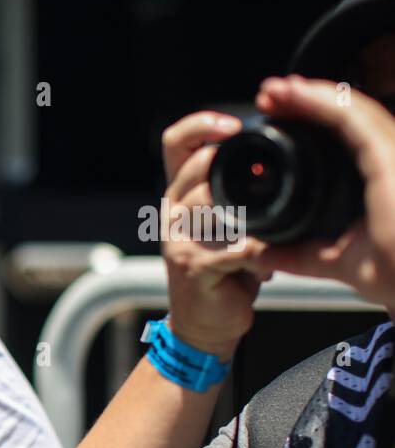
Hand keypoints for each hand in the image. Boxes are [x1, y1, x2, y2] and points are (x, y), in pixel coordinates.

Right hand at [159, 111, 272, 358]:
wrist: (203, 323)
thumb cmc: (223, 271)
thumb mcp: (225, 221)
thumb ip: (235, 190)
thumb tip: (275, 157)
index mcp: (179, 193)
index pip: (176, 142)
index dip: (202, 124)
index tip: (234, 125)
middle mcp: (172, 210)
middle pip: (199, 168)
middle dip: (236, 174)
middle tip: (267, 190)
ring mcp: (177, 238)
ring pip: (215, 204)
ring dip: (250, 218)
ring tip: (263, 237)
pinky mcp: (192, 265)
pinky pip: (232, 247)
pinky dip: (255, 253)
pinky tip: (261, 262)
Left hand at [250, 76, 394, 310]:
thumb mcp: (339, 263)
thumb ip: (299, 255)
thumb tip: (258, 254)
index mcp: (384, 179)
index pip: (350, 136)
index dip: (314, 118)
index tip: (276, 114)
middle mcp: (394, 161)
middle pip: (352, 117)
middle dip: (307, 101)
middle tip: (269, 95)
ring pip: (354, 111)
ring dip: (311, 95)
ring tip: (275, 89)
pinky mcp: (392, 161)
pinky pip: (358, 121)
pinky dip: (327, 104)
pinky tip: (300, 94)